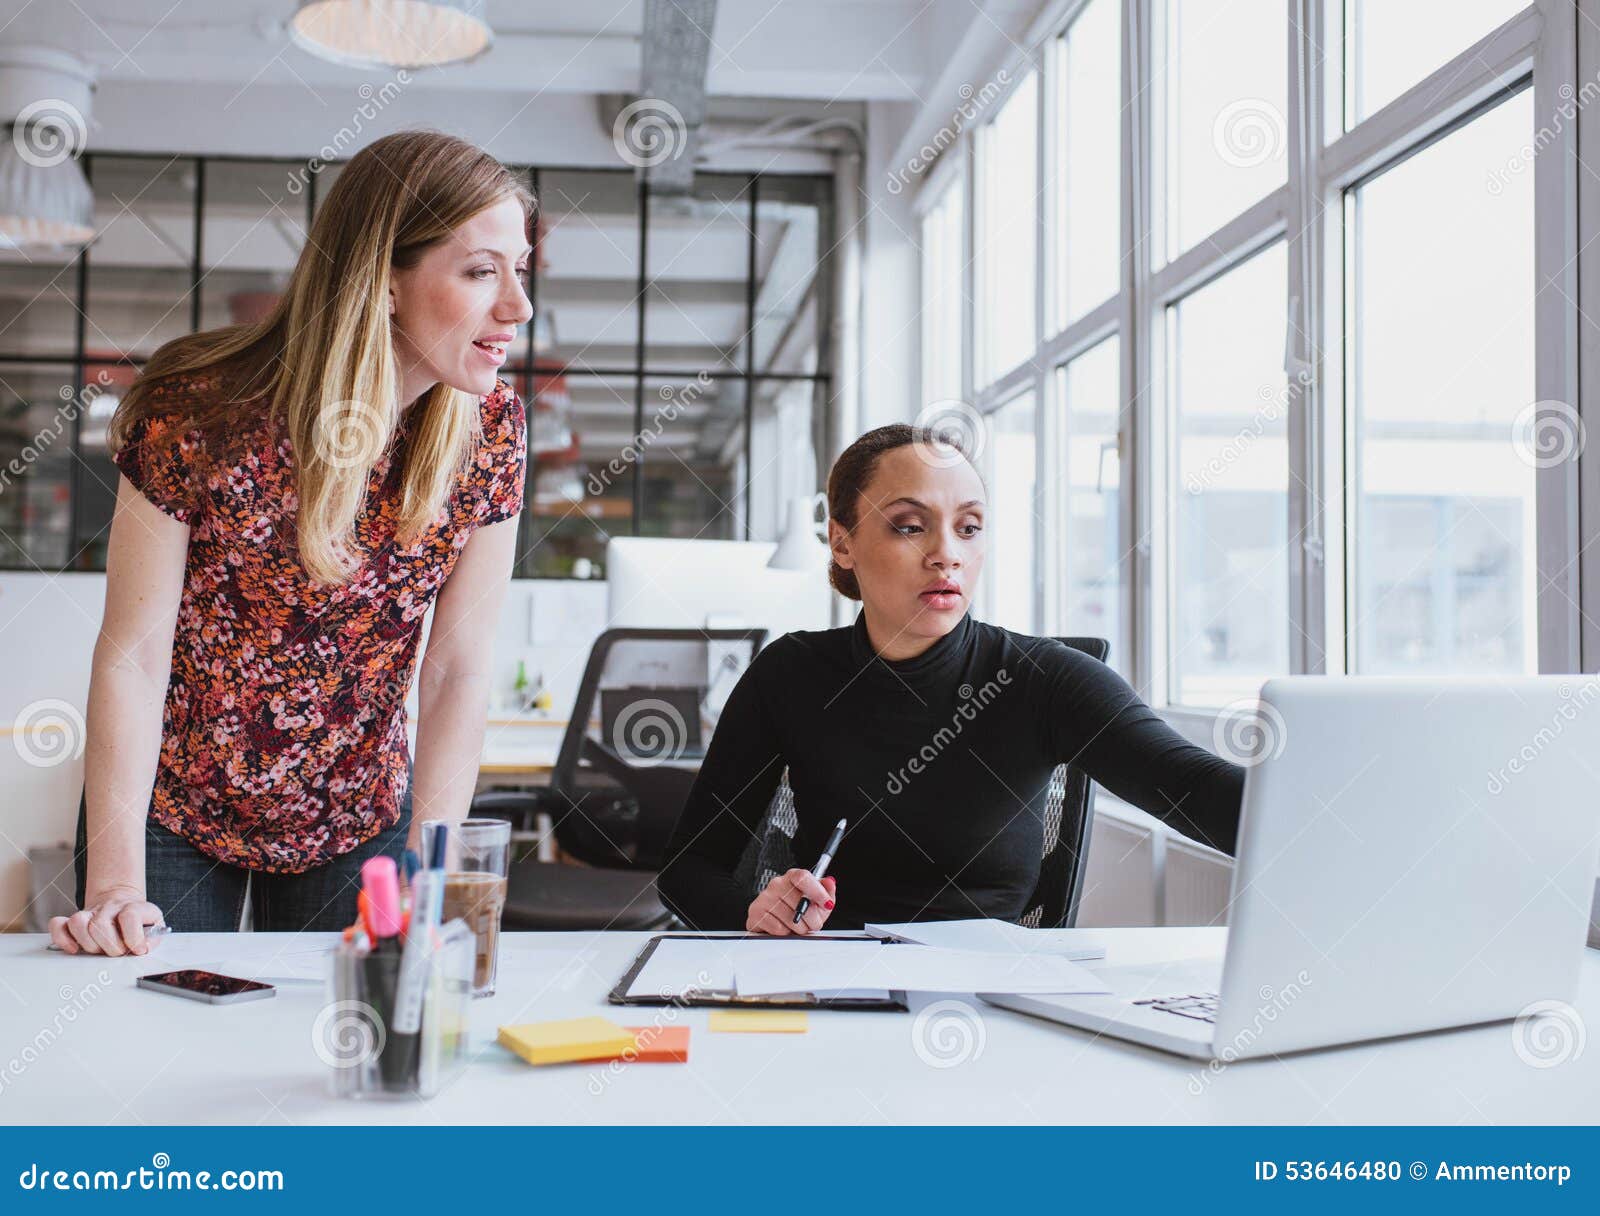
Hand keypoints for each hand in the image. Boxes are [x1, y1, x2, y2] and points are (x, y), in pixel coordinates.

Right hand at [48, 884, 164, 955]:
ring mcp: (90, 913)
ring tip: (100, 950)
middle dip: (110, 946)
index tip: (138, 949)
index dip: (134, 937)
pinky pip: (58, 925)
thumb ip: (153, 937)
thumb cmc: (139, 921)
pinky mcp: (73, 921)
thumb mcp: (155, 926)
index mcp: (132, 907)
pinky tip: (75, 949)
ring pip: (78, 922)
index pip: (130, 916)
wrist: (124, 904)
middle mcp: (109, 908)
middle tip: (118, 951)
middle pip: (100, 924)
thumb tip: (143, 947)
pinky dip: (63, 939)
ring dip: (89, 944)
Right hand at [745, 870, 836, 935]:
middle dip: (812, 919)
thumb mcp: (816, 900)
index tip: (827, 904)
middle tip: (812, 923)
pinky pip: (779, 929)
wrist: (773, 920)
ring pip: (791, 920)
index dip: (817, 892)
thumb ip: (826, 891)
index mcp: (792, 877)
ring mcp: (765, 898)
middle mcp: (777, 884)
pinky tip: (784, 927)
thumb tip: (830, 883)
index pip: (803, 877)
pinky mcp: (756, 914)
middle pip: (801, 904)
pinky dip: (785, 933)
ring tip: (796, 926)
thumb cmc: (796, 908)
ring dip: (799, 929)